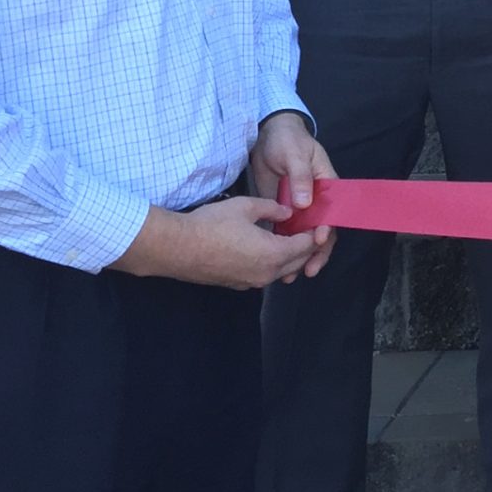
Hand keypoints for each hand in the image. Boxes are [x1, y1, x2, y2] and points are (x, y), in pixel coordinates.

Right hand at [113, 196, 321, 290]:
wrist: (176, 248)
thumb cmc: (211, 224)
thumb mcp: (246, 206)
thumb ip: (273, 208)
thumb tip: (288, 211)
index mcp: (274, 254)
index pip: (307, 246)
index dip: (314, 232)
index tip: (314, 220)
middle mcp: (267, 273)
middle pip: (298, 262)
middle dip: (306, 246)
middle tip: (305, 228)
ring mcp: (251, 283)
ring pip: (282, 271)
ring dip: (289, 256)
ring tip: (287, 237)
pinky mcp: (237, 285)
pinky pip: (264, 275)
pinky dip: (272, 264)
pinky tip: (265, 248)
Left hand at [247, 111, 336, 278]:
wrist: (267, 136)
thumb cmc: (287, 141)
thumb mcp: (294, 155)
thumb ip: (300, 177)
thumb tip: (305, 204)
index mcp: (326, 185)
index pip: (332, 210)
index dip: (328, 227)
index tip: (318, 239)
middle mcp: (316, 200)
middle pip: (322, 229)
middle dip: (317, 252)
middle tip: (309, 270)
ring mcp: (299, 207)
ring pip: (304, 236)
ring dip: (300, 256)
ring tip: (291, 276)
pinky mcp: (282, 210)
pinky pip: (287, 232)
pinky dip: (284, 248)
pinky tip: (278, 265)